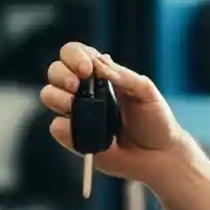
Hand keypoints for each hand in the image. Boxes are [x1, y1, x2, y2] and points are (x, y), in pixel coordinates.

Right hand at [41, 43, 187, 184]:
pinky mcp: (76, 137)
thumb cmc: (156, 120)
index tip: (86, 69)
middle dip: (61, 74)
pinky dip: (63, 127)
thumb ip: (123, 76)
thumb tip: (98, 63)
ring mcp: (79, 114)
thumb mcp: (146, 91)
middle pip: (56, 71)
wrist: (160, 155)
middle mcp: (85, 91)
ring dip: (56, 96)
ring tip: (73, 105)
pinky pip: (57, 128)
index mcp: (102, 74)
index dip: (74, 55)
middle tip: (76, 85)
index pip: (75, 53)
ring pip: (49, 95)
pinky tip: (79, 130)